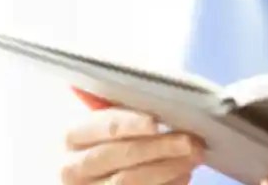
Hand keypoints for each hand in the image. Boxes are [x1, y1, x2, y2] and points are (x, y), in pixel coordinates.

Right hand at [60, 107, 203, 184]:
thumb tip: (158, 91)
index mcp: (75, 136)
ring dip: (167, 168)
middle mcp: (73, 167)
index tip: (155, 123)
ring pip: (127, 180)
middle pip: (118, 155)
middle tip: (189, 142)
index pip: (104, 126)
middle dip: (157, 147)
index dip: (130, 124)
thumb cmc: (121, 137)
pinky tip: (184, 175)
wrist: (110, 168)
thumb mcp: (119, 120)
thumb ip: (131, 107)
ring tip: (193, 157)